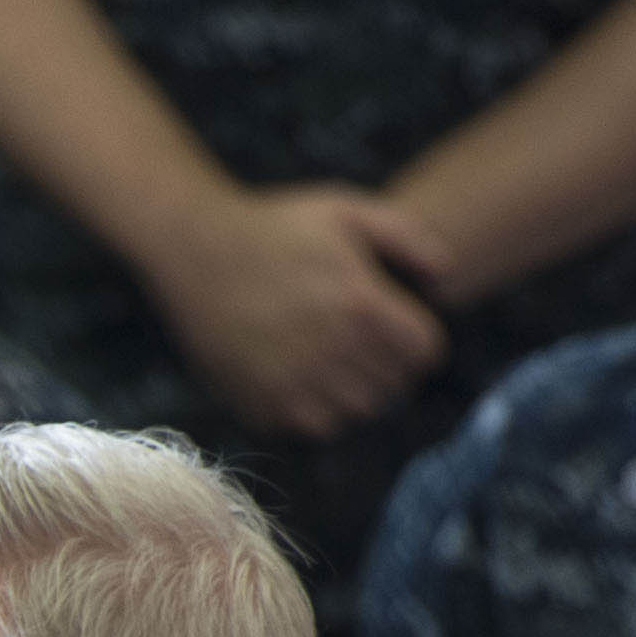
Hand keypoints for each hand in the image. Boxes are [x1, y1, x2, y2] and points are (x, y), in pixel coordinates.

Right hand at [139, 184, 454, 436]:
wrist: (192, 252)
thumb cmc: (274, 228)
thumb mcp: (345, 210)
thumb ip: (407, 238)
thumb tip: (443, 279)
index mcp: (361, 304)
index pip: (426, 351)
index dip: (417, 337)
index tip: (395, 324)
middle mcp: (333, 350)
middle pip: (394, 385)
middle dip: (386, 363)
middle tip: (357, 339)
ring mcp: (296, 384)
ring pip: (359, 411)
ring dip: (354, 389)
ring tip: (331, 358)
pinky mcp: (264, 406)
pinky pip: (316, 426)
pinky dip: (316, 407)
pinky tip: (300, 374)